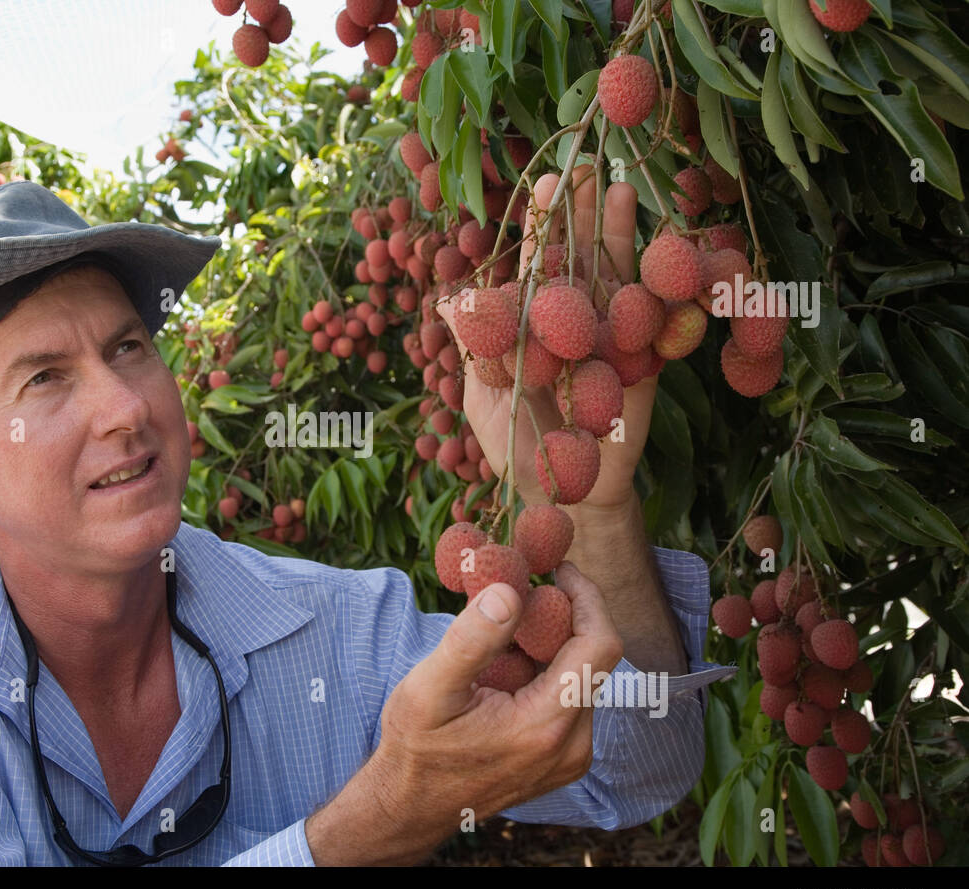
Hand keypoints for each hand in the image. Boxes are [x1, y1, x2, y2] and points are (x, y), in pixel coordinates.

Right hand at [306, 573, 622, 864]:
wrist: (412, 806)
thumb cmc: (416, 748)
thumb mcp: (429, 689)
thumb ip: (471, 641)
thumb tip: (509, 591)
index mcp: (546, 726)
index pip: (600, 645)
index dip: (586, 597)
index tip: (559, 568)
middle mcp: (573, 745)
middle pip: (593, 658)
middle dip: (561, 617)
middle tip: (520, 590)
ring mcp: (571, 755)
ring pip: (581, 675)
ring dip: (551, 644)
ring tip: (503, 632)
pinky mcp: (563, 757)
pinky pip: (570, 697)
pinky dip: (545, 670)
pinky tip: (505, 667)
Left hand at [435, 169, 656, 510]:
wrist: (567, 500)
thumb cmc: (516, 451)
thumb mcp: (483, 401)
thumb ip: (475, 350)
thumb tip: (446, 301)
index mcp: (530, 325)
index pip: (537, 265)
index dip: (543, 226)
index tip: (546, 184)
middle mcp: (572, 323)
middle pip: (579, 257)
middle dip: (583, 212)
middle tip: (587, 162)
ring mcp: (611, 338)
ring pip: (617, 276)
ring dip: (619, 233)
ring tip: (620, 184)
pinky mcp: (645, 362)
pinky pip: (655, 319)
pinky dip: (661, 286)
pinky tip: (668, 250)